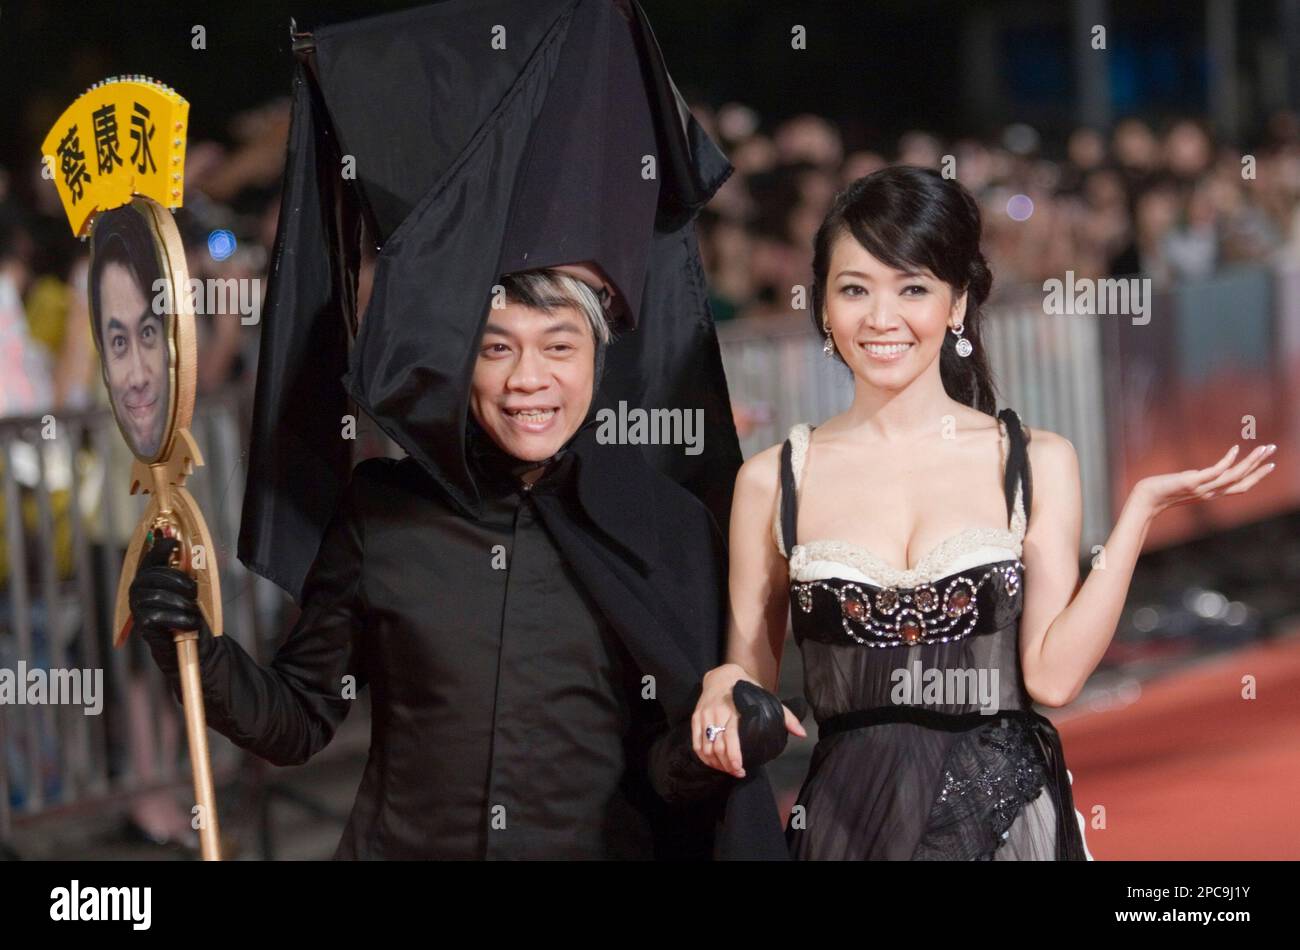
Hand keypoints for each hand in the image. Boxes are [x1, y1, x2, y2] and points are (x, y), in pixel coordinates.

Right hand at [128, 538, 210, 674]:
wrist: (188, 642)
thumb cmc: (188, 611)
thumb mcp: (188, 588)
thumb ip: (184, 568)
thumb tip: (182, 543)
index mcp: (149, 577)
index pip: (151, 558)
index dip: (160, 548)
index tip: (174, 542)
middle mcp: (138, 589)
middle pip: (157, 576)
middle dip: (181, 582)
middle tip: (195, 592)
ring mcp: (138, 606)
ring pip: (160, 596)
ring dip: (183, 603)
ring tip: (194, 611)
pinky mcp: (142, 623)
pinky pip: (159, 616)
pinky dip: (180, 619)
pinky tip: (190, 623)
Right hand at [691, 663, 806, 777]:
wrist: (721, 674)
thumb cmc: (747, 689)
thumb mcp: (766, 698)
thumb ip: (785, 716)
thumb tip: (801, 734)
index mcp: (734, 710)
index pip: (731, 737)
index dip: (734, 757)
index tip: (741, 769)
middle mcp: (717, 713)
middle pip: (718, 747)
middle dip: (727, 765)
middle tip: (737, 772)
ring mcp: (704, 716)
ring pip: (706, 748)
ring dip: (716, 763)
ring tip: (727, 769)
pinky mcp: (696, 718)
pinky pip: (696, 743)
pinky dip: (703, 757)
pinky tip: (713, 763)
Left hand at [1132, 443, 1276, 517]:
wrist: (1145, 499)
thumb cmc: (1163, 491)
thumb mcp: (1185, 485)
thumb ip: (1196, 481)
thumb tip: (1199, 474)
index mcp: (1212, 494)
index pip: (1240, 486)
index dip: (1256, 476)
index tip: (1269, 464)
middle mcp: (1211, 493)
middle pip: (1243, 480)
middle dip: (1260, 466)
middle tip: (1273, 450)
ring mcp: (1203, 488)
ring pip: (1234, 475)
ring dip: (1251, 461)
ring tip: (1264, 448)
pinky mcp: (1193, 482)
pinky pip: (1215, 471)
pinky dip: (1227, 460)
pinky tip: (1235, 448)